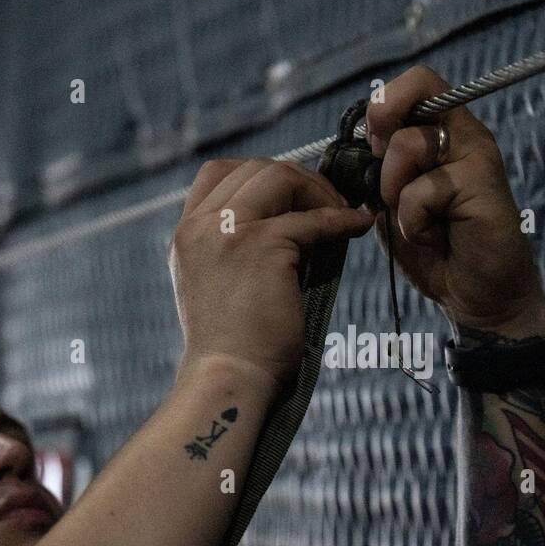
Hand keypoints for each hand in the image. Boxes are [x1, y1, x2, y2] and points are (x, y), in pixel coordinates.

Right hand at [169, 159, 374, 387]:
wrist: (228, 378)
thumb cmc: (232, 346)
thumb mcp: (216, 284)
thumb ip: (233, 249)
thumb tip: (289, 226)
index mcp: (186, 234)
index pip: (218, 173)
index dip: (260, 173)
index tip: (292, 195)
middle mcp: (200, 226)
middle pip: (254, 167)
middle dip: (298, 178)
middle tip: (327, 202)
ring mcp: (228, 232)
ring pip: (280, 178)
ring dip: (318, 191)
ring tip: (340, 211)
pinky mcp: (262, 247)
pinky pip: (313, 218)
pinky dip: (341, 218)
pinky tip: (357, 226)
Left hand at [366, 65, 544, 338]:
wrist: (476, 294)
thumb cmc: (437, 249)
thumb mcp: (393, 202)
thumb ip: (379, 170)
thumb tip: (360, 145)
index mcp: (442, 133)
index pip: (417, 82)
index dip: (385, 103)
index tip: (374, 146)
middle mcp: (462, 134)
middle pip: (417, 85)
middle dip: (383, 131)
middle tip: (388, 176)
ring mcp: (476, 155)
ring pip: (408, 143)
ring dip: (394, 191)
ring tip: (416, 220)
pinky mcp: (482, 182)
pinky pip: (421, 191)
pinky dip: (413, 223)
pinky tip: (434, 238)